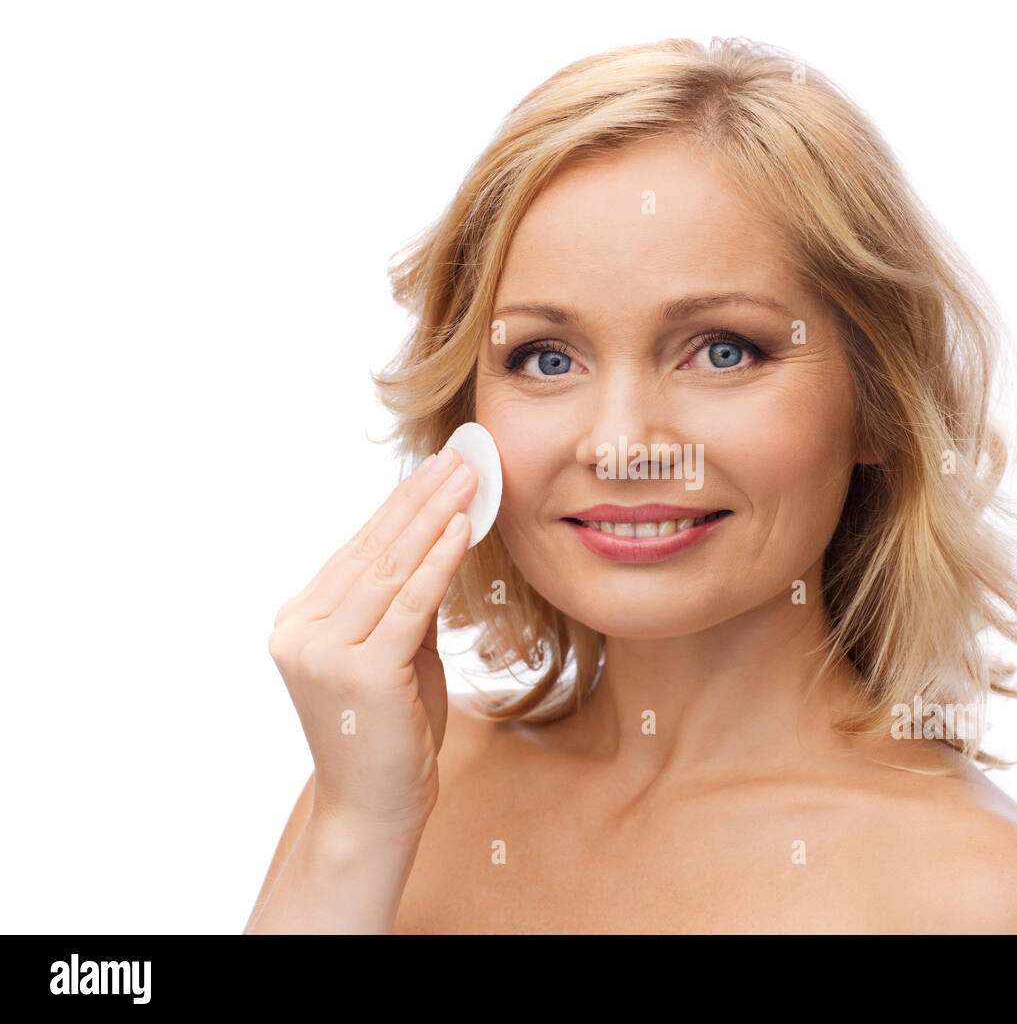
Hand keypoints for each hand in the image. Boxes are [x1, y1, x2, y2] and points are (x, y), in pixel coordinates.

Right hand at [266, 447, 477, 840]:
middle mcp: (299, 631)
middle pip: (371, 550)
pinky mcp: (359, 672)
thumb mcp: (395, 655)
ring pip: (388, 569)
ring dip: (433, 516)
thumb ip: (404, 602)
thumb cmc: (389, 733)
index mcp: (298, 622)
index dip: (400, 505)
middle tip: (460, 457)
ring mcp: (323, 652)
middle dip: (420, 498)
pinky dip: (438, 563)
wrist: (374, 810)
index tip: (436, 467)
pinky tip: (461, 529)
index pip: (357, 551)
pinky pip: (408, 604)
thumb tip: (440, 539)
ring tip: (468, 478)